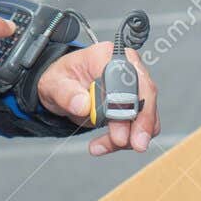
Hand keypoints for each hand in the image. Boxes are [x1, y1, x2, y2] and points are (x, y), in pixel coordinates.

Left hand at [35, 40, 160, 154]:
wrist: (64, 89)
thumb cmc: (62, 80)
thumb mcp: (54, 84)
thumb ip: (66, 93)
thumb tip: (83, 105)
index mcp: (107, 55)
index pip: (124, 74)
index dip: (125, 98)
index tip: (119, 119)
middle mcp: (127, 67)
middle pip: (145, 92)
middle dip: (142, 121)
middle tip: (135, 144)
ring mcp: (135, 86)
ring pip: (145, 114)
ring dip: (129, 136)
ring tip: (101, 146)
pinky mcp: (135, 106)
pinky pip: (139, 127)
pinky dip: (124, 141)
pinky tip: (103, 145)